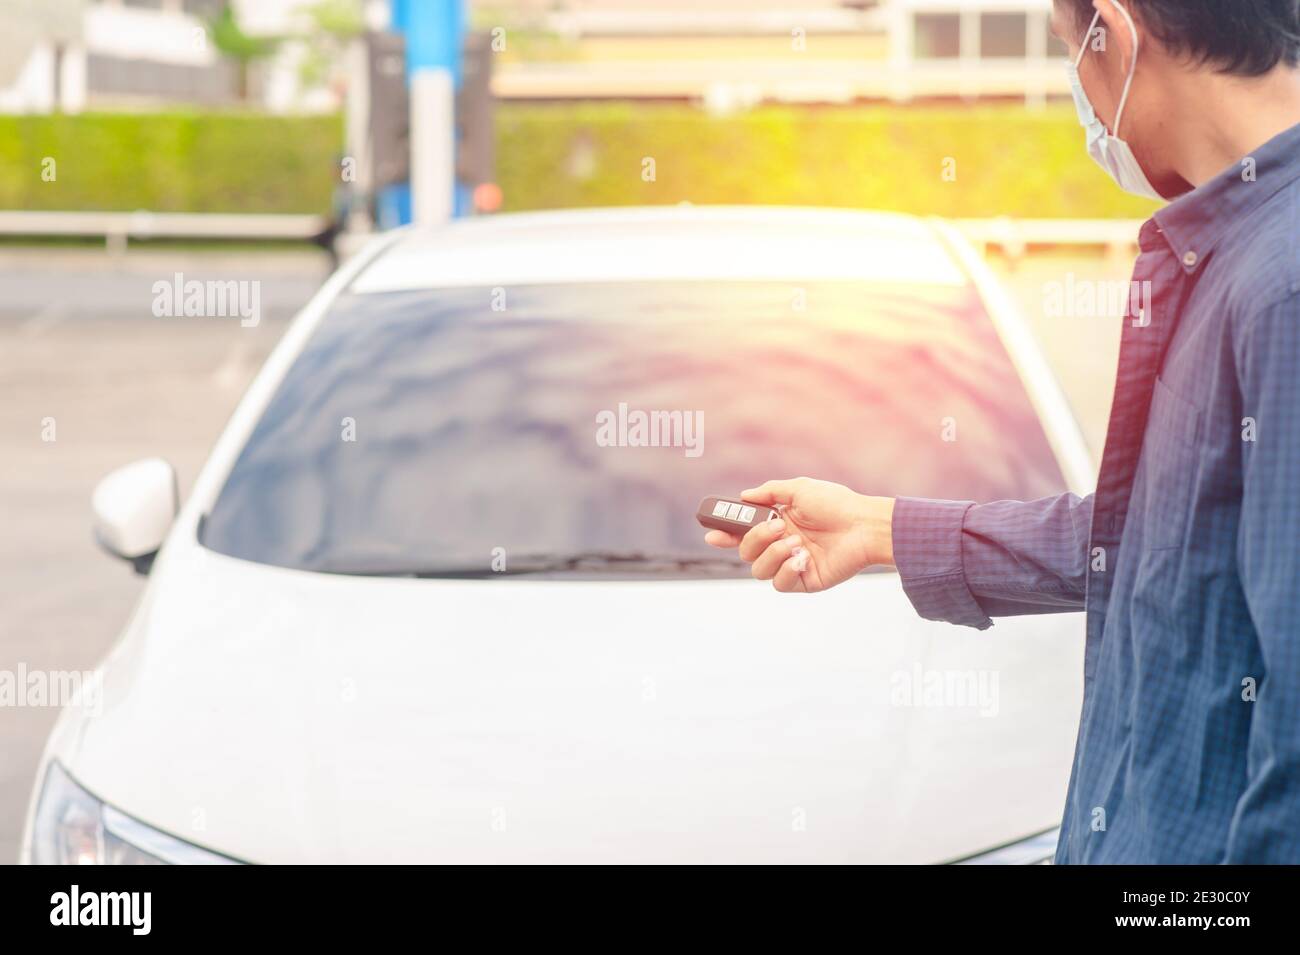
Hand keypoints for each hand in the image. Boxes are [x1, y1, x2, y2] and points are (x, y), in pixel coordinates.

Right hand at [704, 478, 894, 592]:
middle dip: (754, 539)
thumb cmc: (836, 504)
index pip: (744, 531)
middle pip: (745, 552)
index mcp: (778, 523)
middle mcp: (781, 544)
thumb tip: (744, 496)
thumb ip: (769, 493)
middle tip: (775, 527)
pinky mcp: (805, 581)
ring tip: (796, 542)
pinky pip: (780, 584)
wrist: (864, 525)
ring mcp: (792, 564)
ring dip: (772, 554)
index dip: (725, 534)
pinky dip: (787, 569)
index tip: (712, 533)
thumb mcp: (799, 489)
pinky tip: (803, 557)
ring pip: (758, 570)